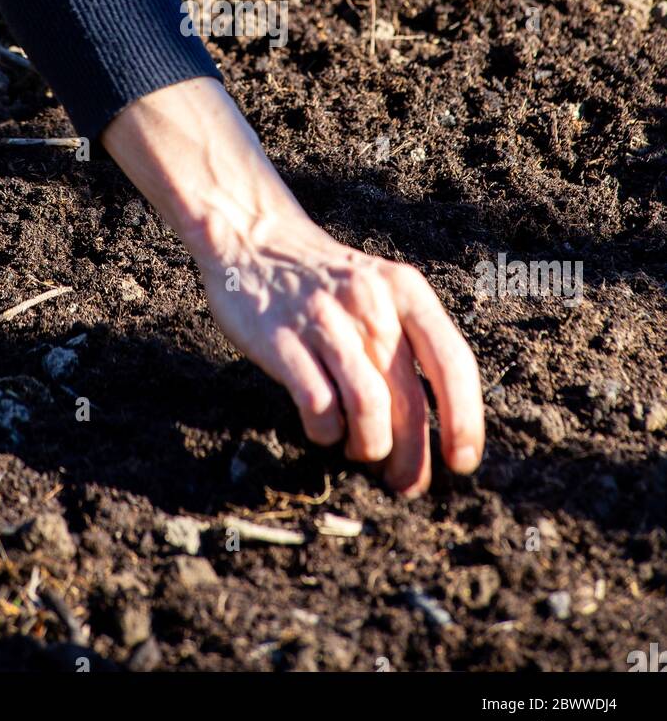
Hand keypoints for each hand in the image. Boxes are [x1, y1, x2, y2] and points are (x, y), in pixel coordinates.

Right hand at [103, 78, 483, 494]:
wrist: (255, 238)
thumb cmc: (327, 281)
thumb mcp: (380, 291)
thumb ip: (408, 344)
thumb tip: (438, 425)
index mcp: (406, 291)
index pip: (452, 362)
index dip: (464, 420)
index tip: (461, 461)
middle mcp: (371, 303)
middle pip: (410, 399)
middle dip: (413, 455)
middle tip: (405, 482)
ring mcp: (325, 320)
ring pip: (369, 406)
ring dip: (370, 447)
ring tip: (361, 453)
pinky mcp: (282, 339)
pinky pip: (318, 403)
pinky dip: (326, 431)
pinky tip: (323, 430)